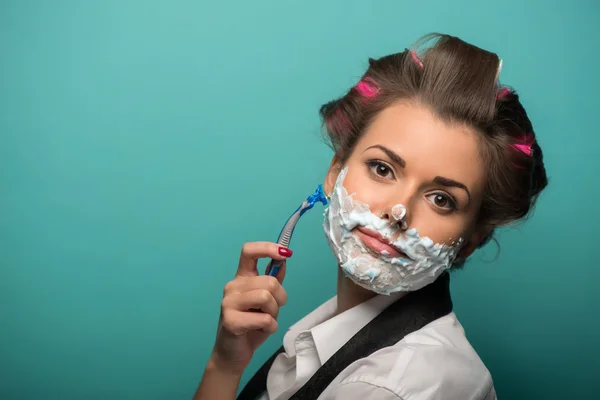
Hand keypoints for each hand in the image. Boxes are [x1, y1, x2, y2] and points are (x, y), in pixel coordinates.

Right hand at [210, 242, 290, 373]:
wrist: (232, 355)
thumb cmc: (250, 326)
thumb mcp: (266, 302)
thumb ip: (273, 280)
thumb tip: (283, 260)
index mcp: (241, 279)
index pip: (249, 251)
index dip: (268, 248)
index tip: (284, 253)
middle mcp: (232, 287)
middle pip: (269, 281)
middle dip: (280, 298)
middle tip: (272, 311)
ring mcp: (229, 303)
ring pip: (267, 297)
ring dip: (274, 313)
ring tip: (265, 321)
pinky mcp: (231, 320)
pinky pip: (264, 319)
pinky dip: (270, 327)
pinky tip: (260, 331)